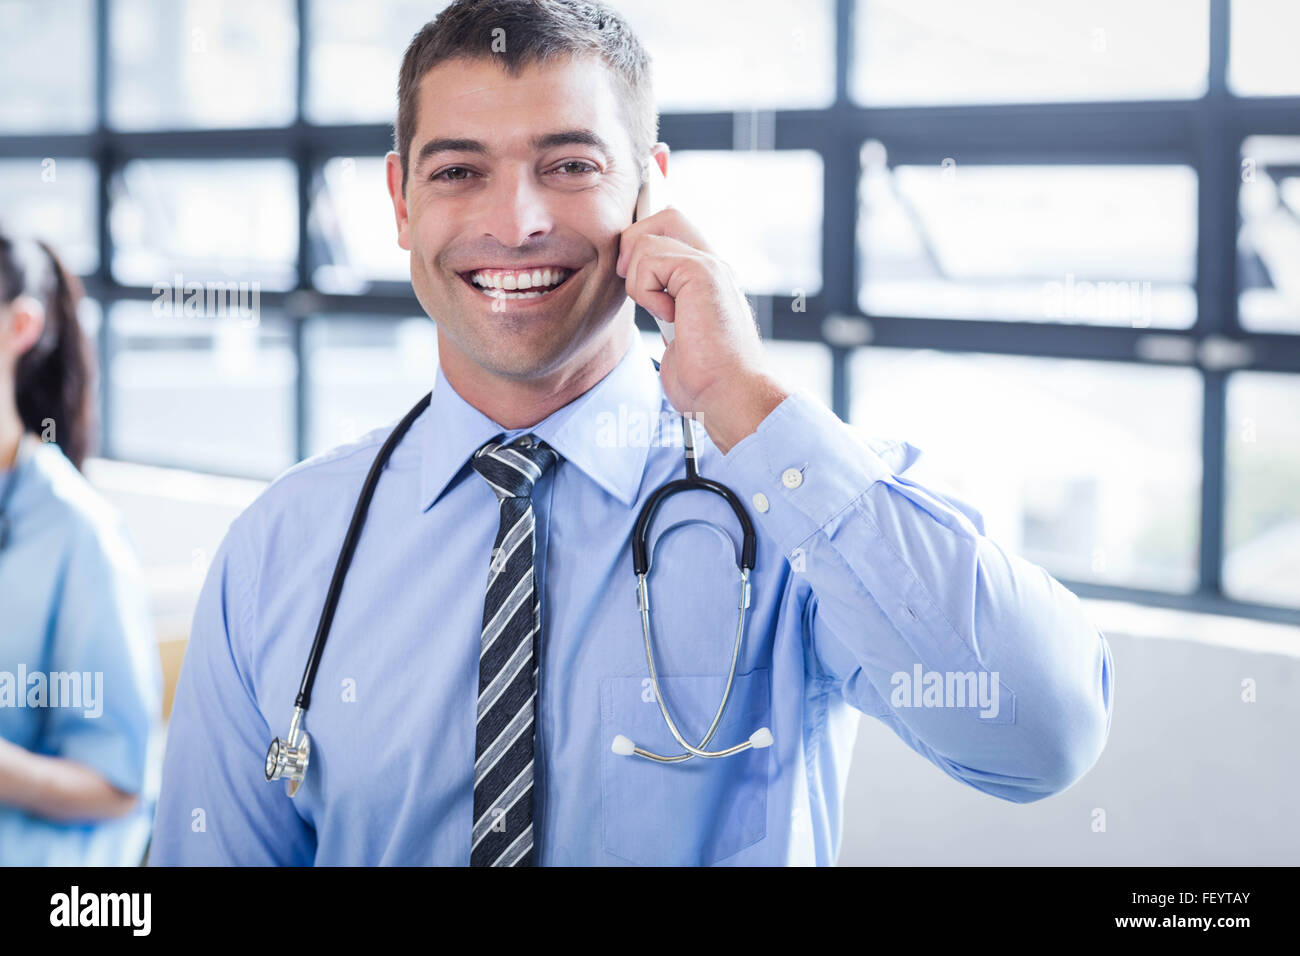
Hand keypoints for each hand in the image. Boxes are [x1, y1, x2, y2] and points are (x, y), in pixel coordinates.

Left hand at [616, 207, 789, 453]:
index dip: (643, 243)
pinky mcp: (702, 271)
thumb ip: (663, 304)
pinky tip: (669, 317)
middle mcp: (713, 265)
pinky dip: (645, 292)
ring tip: (661, 313)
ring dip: (638, 282)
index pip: (673, 229)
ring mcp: (710, 264)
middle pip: (665, 216)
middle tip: (633, 285)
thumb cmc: (705, 381)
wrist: (728, 395)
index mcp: (707, 278)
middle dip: (633, 244)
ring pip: (646, 240)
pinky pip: (649, 260)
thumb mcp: (676, 337)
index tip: (633, 280)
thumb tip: (636, 289)